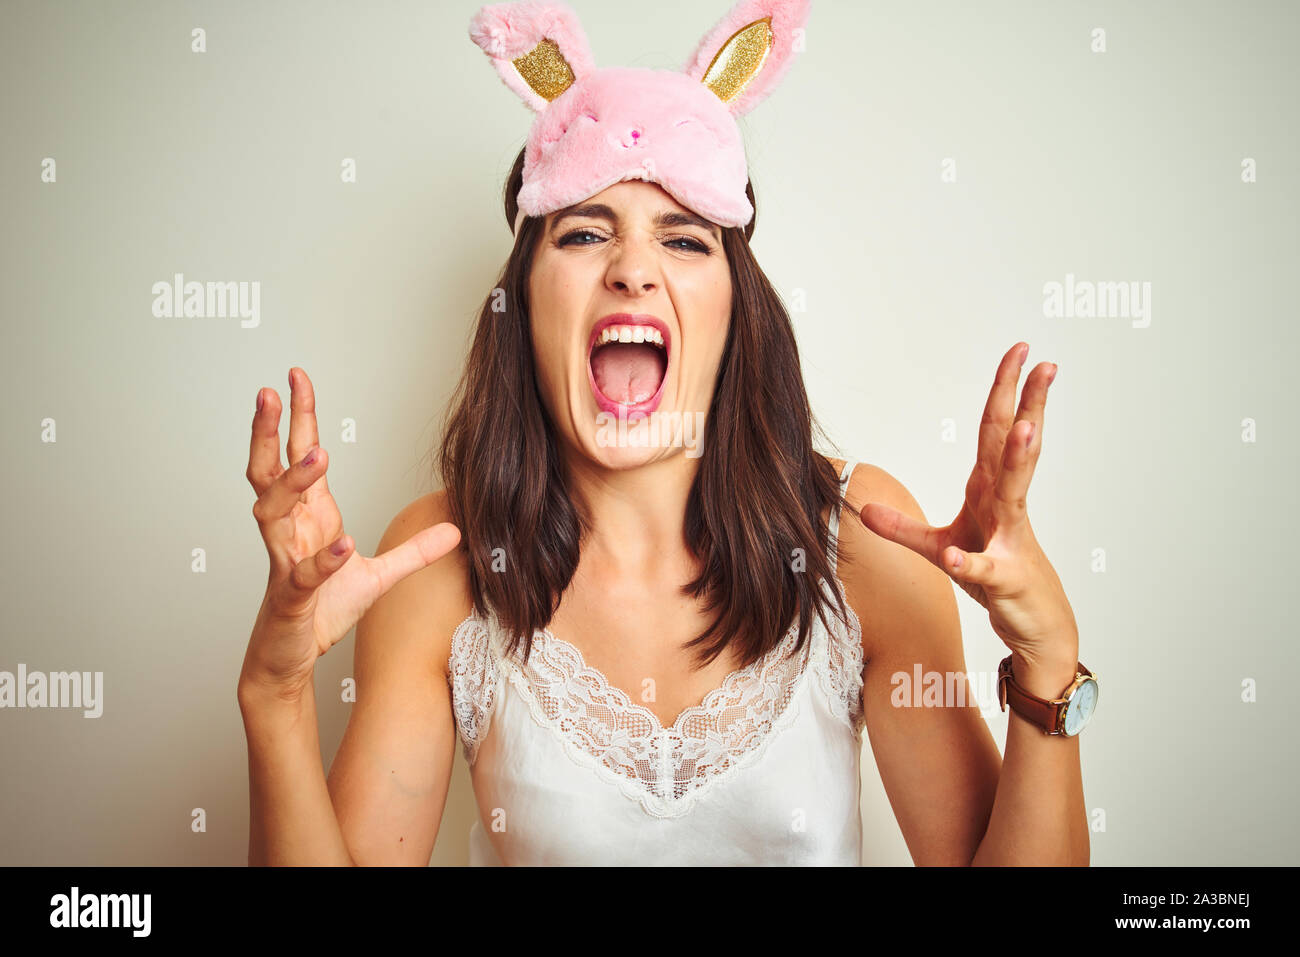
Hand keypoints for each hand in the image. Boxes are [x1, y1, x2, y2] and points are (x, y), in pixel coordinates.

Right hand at [240, 367, 460, 700]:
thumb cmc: (322, 611)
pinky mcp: (290, 598)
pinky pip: (301, 574)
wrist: (291, 659)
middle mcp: (289, 531)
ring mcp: (284, 562)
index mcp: (309, 517)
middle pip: (268, 471)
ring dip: (294, 483)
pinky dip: (322, 559)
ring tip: (318, 455)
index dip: (298, 417)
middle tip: (272, 393)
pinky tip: (342, 543)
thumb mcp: (379, 577)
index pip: (299, 456)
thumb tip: (455, 530)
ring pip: (272, 513)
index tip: (296, 378)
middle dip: (270, 431)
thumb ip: (415, 552)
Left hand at [857, 343, 1077, 672]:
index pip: (996, 431)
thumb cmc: (999, 581)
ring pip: (1014, 494)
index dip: (1003, 391)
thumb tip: (862, 510)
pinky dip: (972, 564)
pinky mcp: (1006, 580)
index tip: (1019, 352)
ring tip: (1025, 430)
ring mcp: (1010, 541)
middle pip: (1013, 447)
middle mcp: (1005, 507)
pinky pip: (985, 570)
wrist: (1035, 628)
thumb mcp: (939, 550)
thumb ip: (903, 529)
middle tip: (1041, 363)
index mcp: (990, 491)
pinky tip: (961, 559)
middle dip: (1026, 403)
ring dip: (1018, 462)